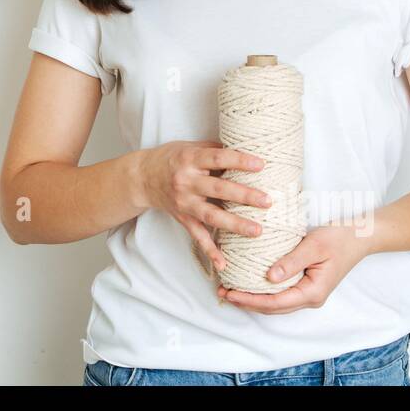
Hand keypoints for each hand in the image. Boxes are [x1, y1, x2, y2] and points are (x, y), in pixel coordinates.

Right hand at [133, 140, 270, 273]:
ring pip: (211, 216)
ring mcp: (184, 202)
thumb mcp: (190, 147)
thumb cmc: (171, 158)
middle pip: (218, 189)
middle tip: (267, 201)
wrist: (142, 177)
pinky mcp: (182, 218)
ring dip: (235, 225)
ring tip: (257, 231)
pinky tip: (224, 264)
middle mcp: (186, 182)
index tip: (262, 165)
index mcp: (190, 159)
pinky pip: (197, 236)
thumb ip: (215, 149)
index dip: (239, 161)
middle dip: (244, 195)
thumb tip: (246, 148)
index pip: (217, 158)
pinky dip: (210, 251)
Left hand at [216, 224, 371, 313]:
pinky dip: (263, 292)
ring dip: (253, 299)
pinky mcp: (306, 286)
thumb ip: (292, 261)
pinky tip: (249, 283)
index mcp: (313, 292)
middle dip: (247, 302)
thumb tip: (269, 277)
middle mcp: (311, 298)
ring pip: (276, 304)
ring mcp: (309, 294)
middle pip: (273, 308)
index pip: (275, 303)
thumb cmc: (339, 238)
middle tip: (223, 291)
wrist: (360, 236)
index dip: (250, 300)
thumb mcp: (314, 245)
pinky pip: (281, 295)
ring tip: (230, 289)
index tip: (229, 292)